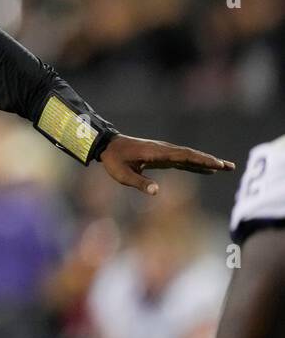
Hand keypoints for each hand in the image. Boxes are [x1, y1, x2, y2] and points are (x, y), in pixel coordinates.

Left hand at [99, 135, 234, 195]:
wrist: (108, 146)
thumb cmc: (114, 160)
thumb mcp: (123, 175)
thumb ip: (140, 183)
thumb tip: (157, 192)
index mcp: (156, 153)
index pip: (183, 156)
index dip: (201, 160)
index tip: (217, 164)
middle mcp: (164, 150)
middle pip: (191, 155)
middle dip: (210, 161)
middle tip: (229, 166)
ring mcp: (164, 152)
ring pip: (189, 157)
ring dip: (207, 161)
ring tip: (225, 167)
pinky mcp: (163, 156)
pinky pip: (183, 160)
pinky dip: (196, 164)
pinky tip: (207, 170)